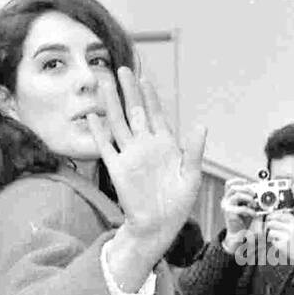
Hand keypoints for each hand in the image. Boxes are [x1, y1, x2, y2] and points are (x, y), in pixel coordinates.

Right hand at [88, 69, 206, 261]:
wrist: (159, 225)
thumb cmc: (178, 202)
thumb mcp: (191, 175)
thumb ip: (194, 151)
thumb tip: (201, 125)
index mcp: (165, 144)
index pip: (156, 114)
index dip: (150, 96)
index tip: (144, 78)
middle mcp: (146, 145)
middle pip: (135, 111)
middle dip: (129, 91)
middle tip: (121, 70)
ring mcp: (130, 155)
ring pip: (118, 123)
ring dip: (111, 104)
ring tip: (104, 83)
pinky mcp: (117, 168)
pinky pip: (106, 146)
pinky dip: (99, 132)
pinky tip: (92, 116)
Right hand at [219, 178, 257, 252]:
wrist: (237, 233)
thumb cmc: (243, 219)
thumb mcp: (247, 206)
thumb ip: (250, 199)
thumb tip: (258, 192)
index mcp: (229, 197)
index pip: (229, 184)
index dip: (237, 180)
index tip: (246, 181)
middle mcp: (225, 200)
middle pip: (233, 188)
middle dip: (246, 189)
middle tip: (254, 194)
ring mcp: (226, 207)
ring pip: (236, 195)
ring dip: (248, 198)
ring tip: (254, 204)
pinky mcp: (229, 214)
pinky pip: (241, 208)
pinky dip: (250, 210)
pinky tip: (253, 214)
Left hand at [263, 210, 293, 264]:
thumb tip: (281, 214)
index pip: (281, 216)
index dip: (273, 215)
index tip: (269, 217)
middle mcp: (291, 229)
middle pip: (273, 223)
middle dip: (269, 224)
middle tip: (268, 226)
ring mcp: (286, 238)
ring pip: (271, 232)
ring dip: (271, 234)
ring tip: (276, 236)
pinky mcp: (282, 246)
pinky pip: (273, 242)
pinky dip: (275, 242)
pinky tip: (280, 243)